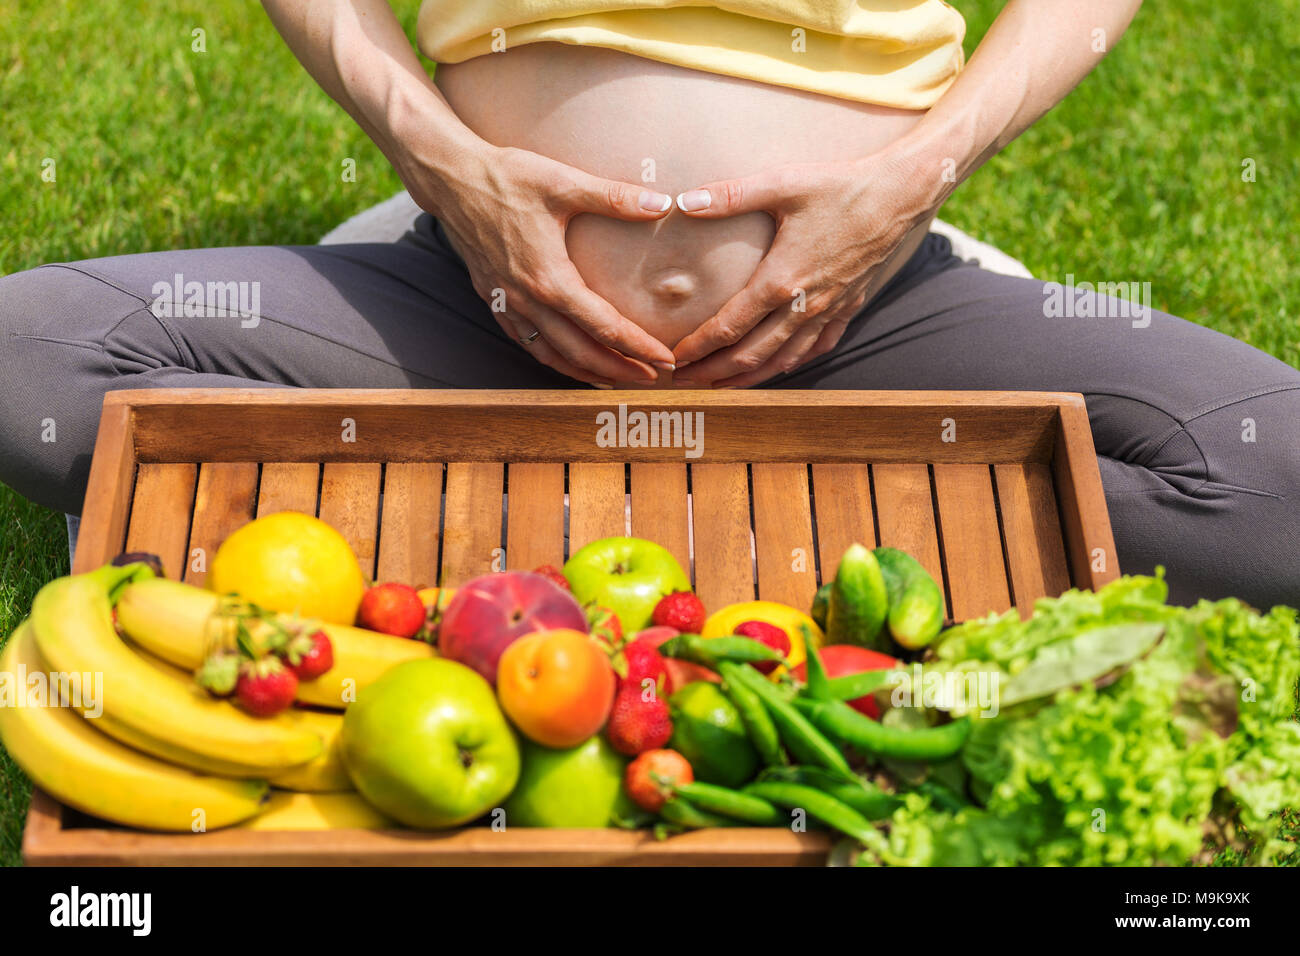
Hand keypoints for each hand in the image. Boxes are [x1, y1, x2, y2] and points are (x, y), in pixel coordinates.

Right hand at [409, 144, 676, 385]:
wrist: (451, 179)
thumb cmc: (507, 177)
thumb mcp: (563, 182)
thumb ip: (615, 197)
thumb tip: (663, 203)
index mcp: (549, 278)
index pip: (603, 326)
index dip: (637, 346)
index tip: (664, 359)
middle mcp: (527, 300)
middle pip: (580, 352)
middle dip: (619, 370)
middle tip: (652, 379)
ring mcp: (507, 303)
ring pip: (551, 355)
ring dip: (587, 372)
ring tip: (617, 380)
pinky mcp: (494, 299)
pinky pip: (527, 342)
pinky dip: (553, 360)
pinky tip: (571, 362)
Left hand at [671, 153, 931, 387]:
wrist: (900, 195)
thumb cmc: (840, 186)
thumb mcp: (782, 183)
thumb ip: (730, 195)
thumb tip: (683, 200)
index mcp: (781, 280)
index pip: (729, 327)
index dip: (698, 348)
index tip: (673, 359)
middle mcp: (803, 305)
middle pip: (750, 355)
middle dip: (713, 372)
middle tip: (684, 381)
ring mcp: (828, 310)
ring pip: (783, 360)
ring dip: (748, 378)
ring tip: (721, 386)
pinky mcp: (848, 306)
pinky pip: (816, 347)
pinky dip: (792, 363)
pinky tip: (779, 367)